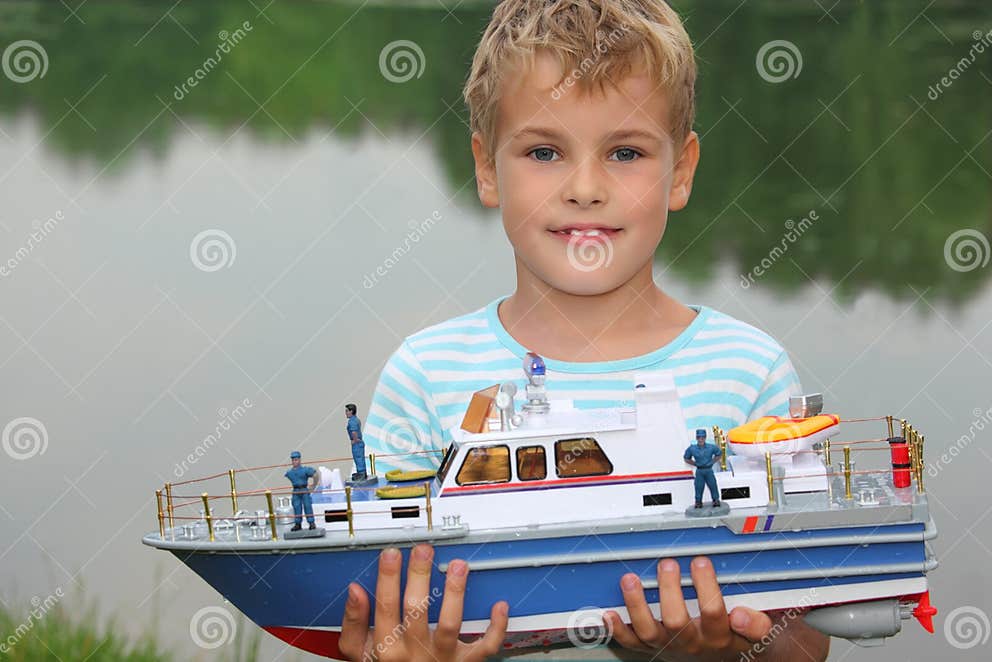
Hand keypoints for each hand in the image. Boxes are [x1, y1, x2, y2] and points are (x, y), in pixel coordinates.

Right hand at [339, 544, 508, 661]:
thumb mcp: (360, 653)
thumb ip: (354, 623)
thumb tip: (355, 592)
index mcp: (387, 647)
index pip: (386, 606)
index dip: (388, 578)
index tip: (392, 554)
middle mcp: (415, 652)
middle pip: (416, 610)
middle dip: (419, 576)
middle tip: (423, 551)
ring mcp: (443, 657)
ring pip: (449, 624)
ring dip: (454, 593)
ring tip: (457, 566)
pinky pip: (485, 647)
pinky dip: (496, 627)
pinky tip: (499, 606)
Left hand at [605, 556, 828, 660]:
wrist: (731, 660)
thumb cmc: (744, 638)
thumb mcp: (764, 632)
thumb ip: (760, 623)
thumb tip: (744, 615)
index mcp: (720, 636)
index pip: (713, 613)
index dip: (706, 587)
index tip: (700, 562)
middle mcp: (694, 643)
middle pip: (676, 621)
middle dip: (668, 590)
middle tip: (666, 564)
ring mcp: (672, 647)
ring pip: (650, 631)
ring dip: (636, 605)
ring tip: (630, 580)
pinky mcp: (655, 649)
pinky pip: (633, 644)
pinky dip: (618, 630)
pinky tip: (608, 614)